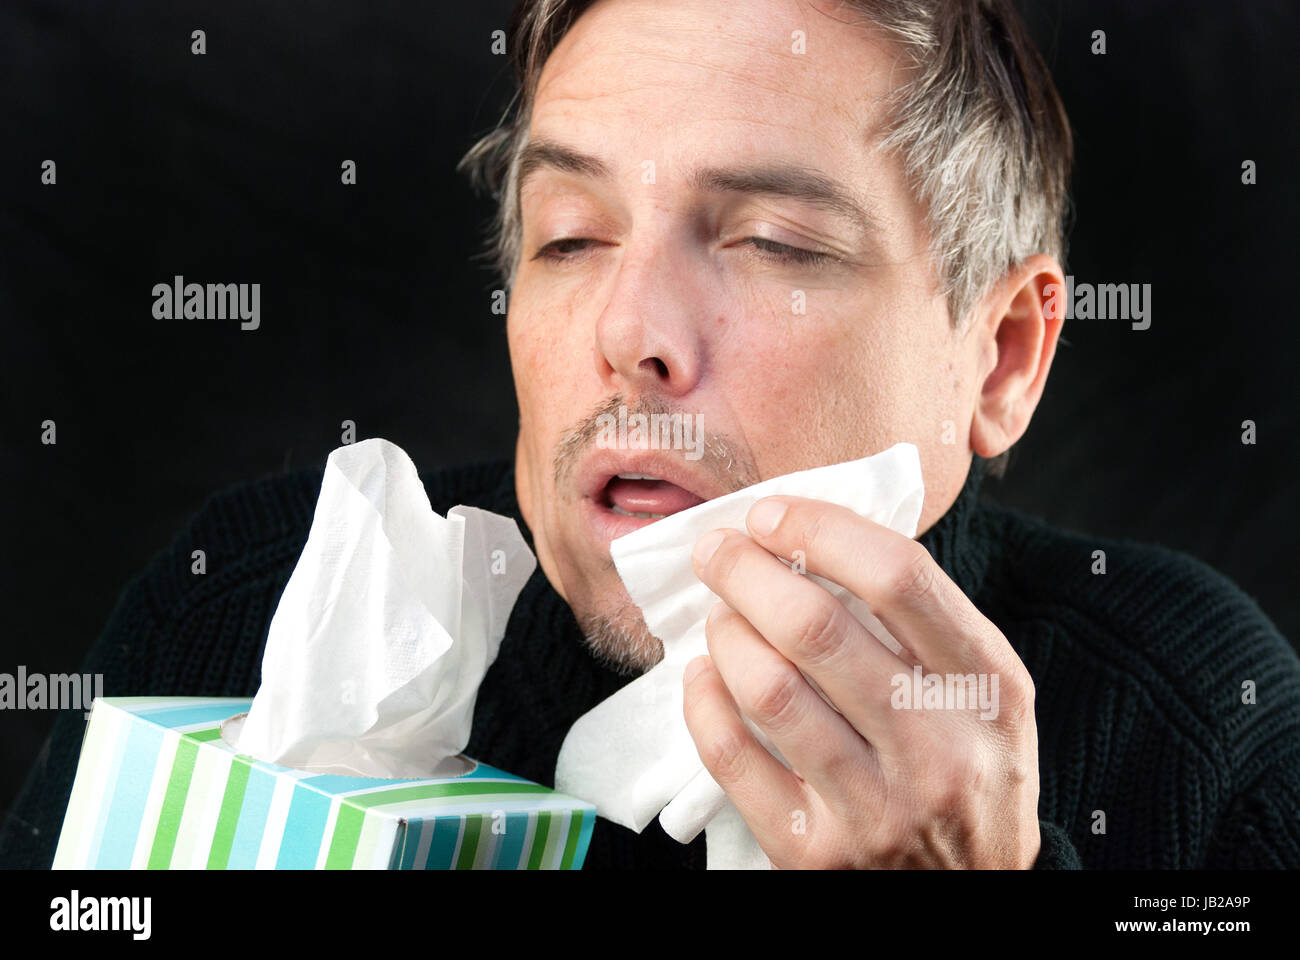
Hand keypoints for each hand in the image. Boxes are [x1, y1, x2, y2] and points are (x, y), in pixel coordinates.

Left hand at [683, 495, 1040, 868]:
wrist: (973, 897)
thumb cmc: (968, 772)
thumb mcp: (984, 695)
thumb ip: (923, 623)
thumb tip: (812, 539)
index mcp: (988, 687)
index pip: (898, 576)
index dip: (819, 529)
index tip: (771, 515)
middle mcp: (938, 747)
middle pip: (817, 626)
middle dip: (746, 571)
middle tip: (717, 551)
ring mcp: (876, 807)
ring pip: (769, 688)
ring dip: (725, 632)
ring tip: (719, 616)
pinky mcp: (816, 853)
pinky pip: (733, 757)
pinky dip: (703, 700)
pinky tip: (703, 676)